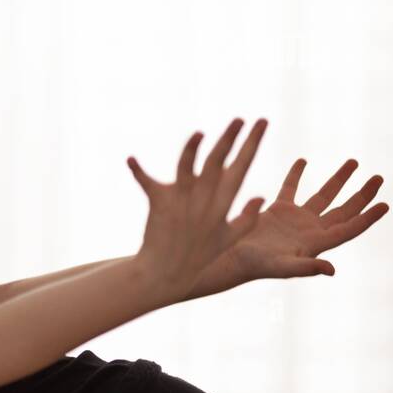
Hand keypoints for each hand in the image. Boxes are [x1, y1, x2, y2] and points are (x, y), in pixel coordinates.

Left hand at [127, 118, 267, 300]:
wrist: (166, 274)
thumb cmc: (199, 257)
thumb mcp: (228, 239)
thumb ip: (247, 219)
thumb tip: (261, 196)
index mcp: (222, 205)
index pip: (241, 168)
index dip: (251, 144)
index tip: (261, 123)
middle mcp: (203, 200)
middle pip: (217, 162)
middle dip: (230, 138)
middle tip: (240, 118)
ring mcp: (181, 201)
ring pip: (187, 167)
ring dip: (192, 148)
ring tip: (199, 133)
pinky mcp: (159, 204)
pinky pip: (147, 183)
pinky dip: (138, 172)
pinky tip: (131, 159)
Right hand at [189, 157, 389, 297]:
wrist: (231, 259)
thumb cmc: (256, 267)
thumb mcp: (282, 267)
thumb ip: (307, 267)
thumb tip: (331, 269)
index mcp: (316, 243)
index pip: (349, 228)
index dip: (368, 217)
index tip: (385, 204)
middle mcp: (311, 230)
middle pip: (344, 209)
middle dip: (362, 194)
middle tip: (379, 178)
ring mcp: (296, 219)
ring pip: (323, 195)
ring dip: (339, 179)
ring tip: (354, 162)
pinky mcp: (278, 210)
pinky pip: (291, 188)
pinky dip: (296, 174)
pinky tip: (304, 161)